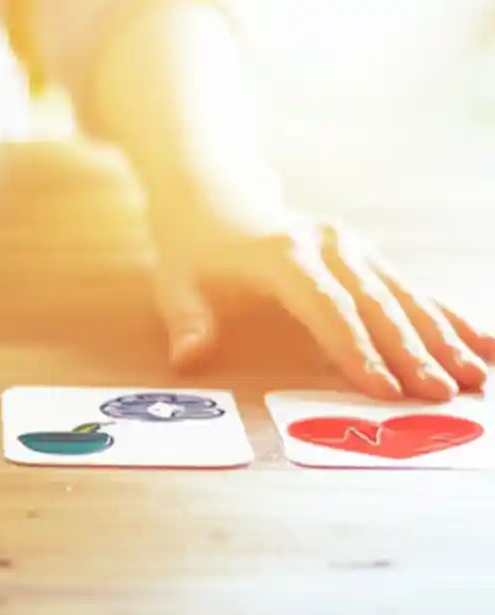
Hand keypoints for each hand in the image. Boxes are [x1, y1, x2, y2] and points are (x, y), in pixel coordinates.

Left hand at [152, 217, 492, 400]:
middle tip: (441, 395)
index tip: (381, 388)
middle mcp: (328, 247)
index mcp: (282, 255)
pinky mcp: (369, 258)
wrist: (218, 195)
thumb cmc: (195, 249)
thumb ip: (186, 321)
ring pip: (405, 297)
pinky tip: (489, 345)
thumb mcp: (175, 281)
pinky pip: (414, 290)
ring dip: (443, 338)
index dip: (354, 348)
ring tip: (475, 378)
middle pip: (376, 305)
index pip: (325, 307)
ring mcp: (355, 249)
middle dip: (411, 352)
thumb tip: (188, 359)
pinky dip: (452, 317)